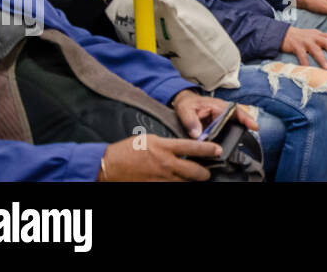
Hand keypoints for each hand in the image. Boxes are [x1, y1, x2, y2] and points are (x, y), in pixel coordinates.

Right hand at [98, 135, 221, 181]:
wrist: (108, 165)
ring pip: (185, 183)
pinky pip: (172, 188)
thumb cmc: (127, 150)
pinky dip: (177, 185)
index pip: (194, 147)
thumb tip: (181, 148)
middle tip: (207, 171)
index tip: (218, 150)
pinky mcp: (154, 187)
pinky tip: (178, 182)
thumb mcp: (150, 139)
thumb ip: (167, 143)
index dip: (209, 149)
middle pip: (195, 171)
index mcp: (164, 147)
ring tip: (194, 178)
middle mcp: (166, 164)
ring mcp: (161, 178)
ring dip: (191, 181)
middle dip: (205, 172)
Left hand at [170, 89, 257, 138]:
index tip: (254, 126)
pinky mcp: (217, 127)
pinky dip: (224, 139)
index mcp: (217, 106)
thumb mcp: (185, 110)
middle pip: (237, 121)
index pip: (235, 111)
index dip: (246, 118)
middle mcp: (222, 113)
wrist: (185, 103)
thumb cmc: (187, 104)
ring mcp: (221, 121)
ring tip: (232, 146)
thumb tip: (198, 135)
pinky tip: (221, 148)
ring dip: (233, 136)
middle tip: (248, 137)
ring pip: (231, 128)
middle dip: (243, 128)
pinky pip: (224, 133)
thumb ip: (191, 122)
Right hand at [279, 26, 326, 68]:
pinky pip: (302, 56)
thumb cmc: (300, 38)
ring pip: (315, 50)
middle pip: (326, 41)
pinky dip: (305, 63)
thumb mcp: (312, 36)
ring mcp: (305, 41)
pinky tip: (309, 70)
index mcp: (318, 34)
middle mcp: (313, 37)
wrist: (282, 34)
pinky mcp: (296, 46)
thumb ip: (321, 41)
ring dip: (322, 59)